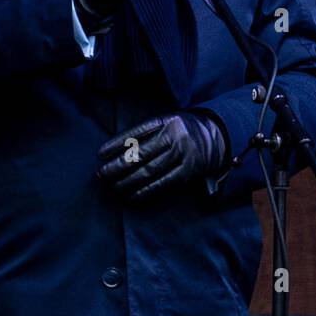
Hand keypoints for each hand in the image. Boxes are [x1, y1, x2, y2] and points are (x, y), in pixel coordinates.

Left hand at [95, 111, 227, 202]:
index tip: (100, 154)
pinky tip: (132, 194)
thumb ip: (146, 132)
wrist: (215, 137)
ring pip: (150, 171)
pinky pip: (163, 183)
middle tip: (102, 173)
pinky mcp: (188, 171)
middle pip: (141, 154)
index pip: (135, 133)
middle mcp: (175, 137)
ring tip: (113, 186)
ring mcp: (183, 155)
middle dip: (118, 166)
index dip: (116, 144)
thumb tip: (116, 149)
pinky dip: (146, 190)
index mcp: (166, 121)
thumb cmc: (181, 130)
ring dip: (128, 180)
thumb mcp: (166, 122)